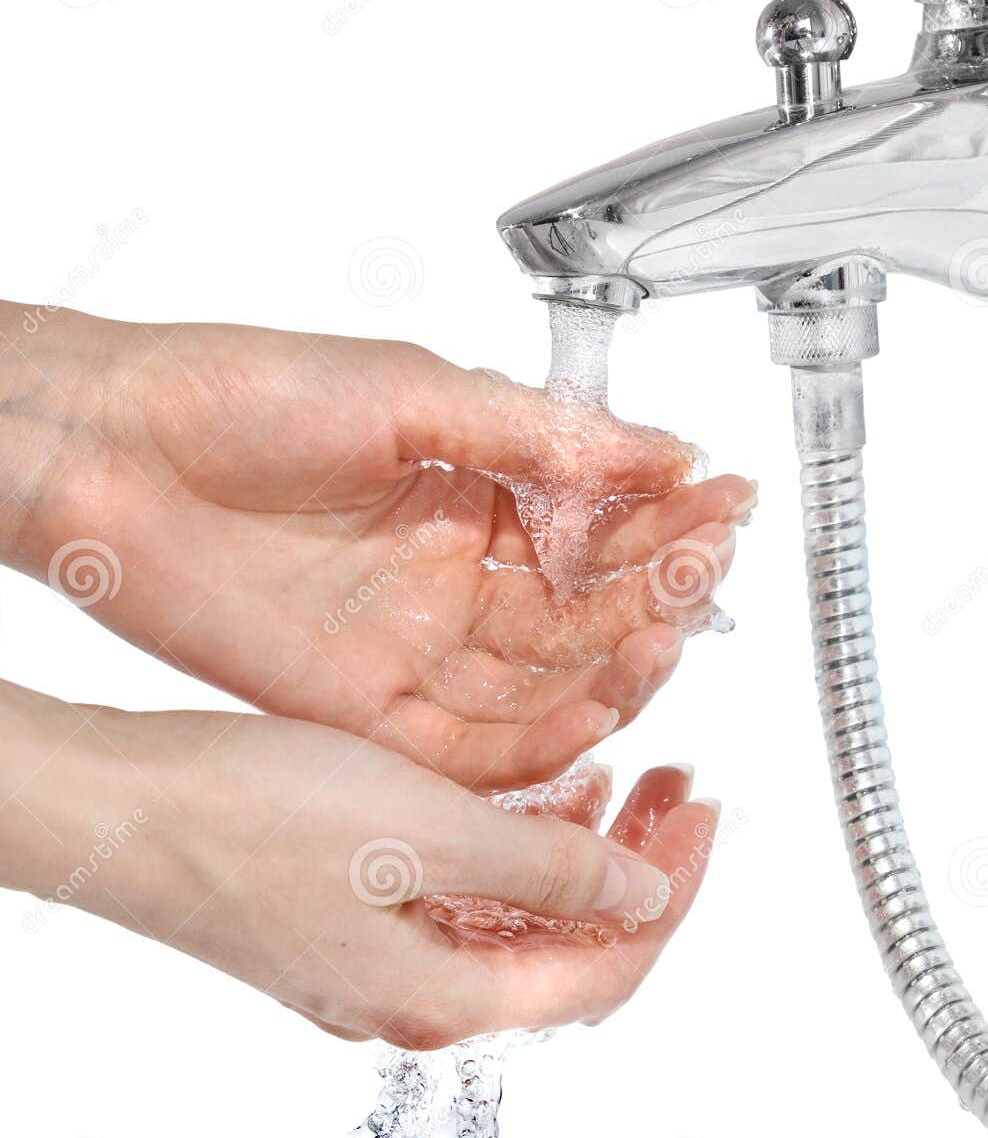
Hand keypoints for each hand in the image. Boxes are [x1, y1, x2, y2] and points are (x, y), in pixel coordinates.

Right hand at [0, 681, 716, 1046]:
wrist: (112, 811)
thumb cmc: (249, 819)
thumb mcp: (428, 832)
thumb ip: (549, 869)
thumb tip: (645, 896)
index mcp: (445, 999)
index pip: (608, 969)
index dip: (673, 891)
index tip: (705, 813)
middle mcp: (412, 1002)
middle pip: (566, 952)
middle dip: (634, 871)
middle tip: (674, 786)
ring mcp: (370, 966)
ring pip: (512, 923)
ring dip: (575, 855)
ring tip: (617, 775)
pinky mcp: (336, 923)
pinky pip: (455, 901)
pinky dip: (510, 851)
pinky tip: (526, 792)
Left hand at [1, 305, 753, 790]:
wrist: (112, 452)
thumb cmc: (240, 397)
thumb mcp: (414, 393)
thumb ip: (541, 435)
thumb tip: (663, 450)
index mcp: (468, 496)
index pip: (595, 528)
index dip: (665, 523)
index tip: (726, 505)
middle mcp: (450, 581)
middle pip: (583, 614)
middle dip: (658, 593)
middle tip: (712, 569)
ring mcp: (413, 650)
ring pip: (544, 684)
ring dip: (617, 667)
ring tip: (673, 633)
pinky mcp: (369, 712)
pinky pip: (477, 745)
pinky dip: (545, 732)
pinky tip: (601, 700)